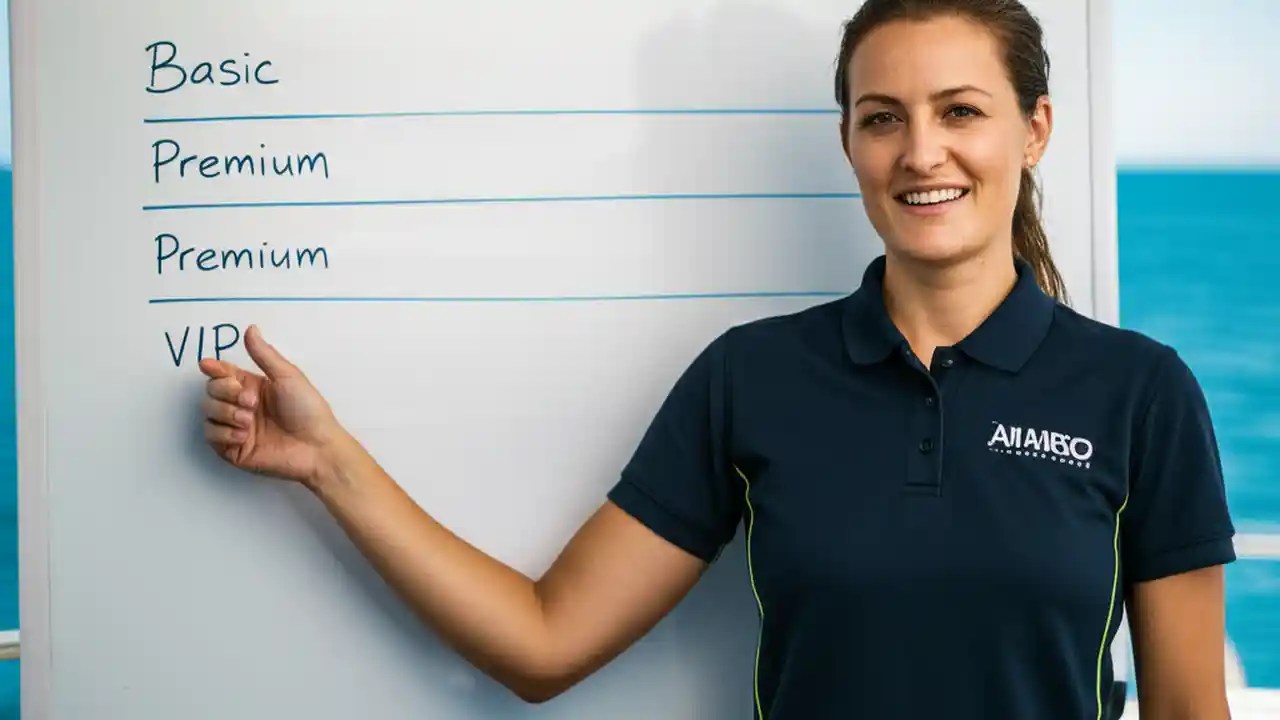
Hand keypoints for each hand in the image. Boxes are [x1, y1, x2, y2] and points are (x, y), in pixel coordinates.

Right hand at [198, 324, 346, 484]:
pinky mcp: (231, 449)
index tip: (208, 365)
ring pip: (207, 412)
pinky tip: (244, 436)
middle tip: (251, 402)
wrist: (316, 446)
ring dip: (226, 414)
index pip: (223, 373)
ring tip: (249, 421)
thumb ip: (264, 355)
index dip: (213, 369)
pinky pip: (210, 436)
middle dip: (226, 393)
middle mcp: (240, 405)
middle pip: (211, 391)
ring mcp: (234, 427)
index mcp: (252, 386)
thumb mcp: (287, 376)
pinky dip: (224, 433)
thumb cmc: (307, 410)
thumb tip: (251, 328)